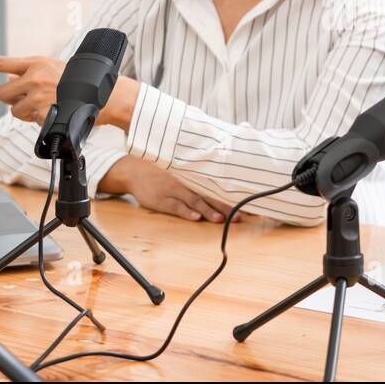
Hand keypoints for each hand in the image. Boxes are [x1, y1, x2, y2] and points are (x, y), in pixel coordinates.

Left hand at [0, 55, 138, 128]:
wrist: (107, 96)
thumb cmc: (83, 82)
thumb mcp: (56, 69)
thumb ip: (32, 73)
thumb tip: (10, 80)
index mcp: (36, 63)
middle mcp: (34, 78)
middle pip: (2, 92)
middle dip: (11, 98)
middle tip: (29, 97)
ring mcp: (38, 97)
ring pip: (14, 111)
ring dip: (26, 111)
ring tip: (47, 105)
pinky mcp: (43, 114)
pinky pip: (30, 121)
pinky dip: (39, 121)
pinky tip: (55, 113)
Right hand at [102, 156, 240, 223]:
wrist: (135, 169)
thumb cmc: (165, 169)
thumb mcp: (184, 164)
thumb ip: (202, 170)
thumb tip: (226, 172)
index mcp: (195, 174)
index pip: (218, 185)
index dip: (233, 194)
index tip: (249, 202)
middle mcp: (188, 182)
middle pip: (210, 195)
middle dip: (226, 206)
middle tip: (241, 215)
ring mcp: (175, 191)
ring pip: (195, 202)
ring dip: (209, 211)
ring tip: (221, 219)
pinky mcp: (162, 200)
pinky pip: (176, 207)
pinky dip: (186, 212)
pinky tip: (195, 218)